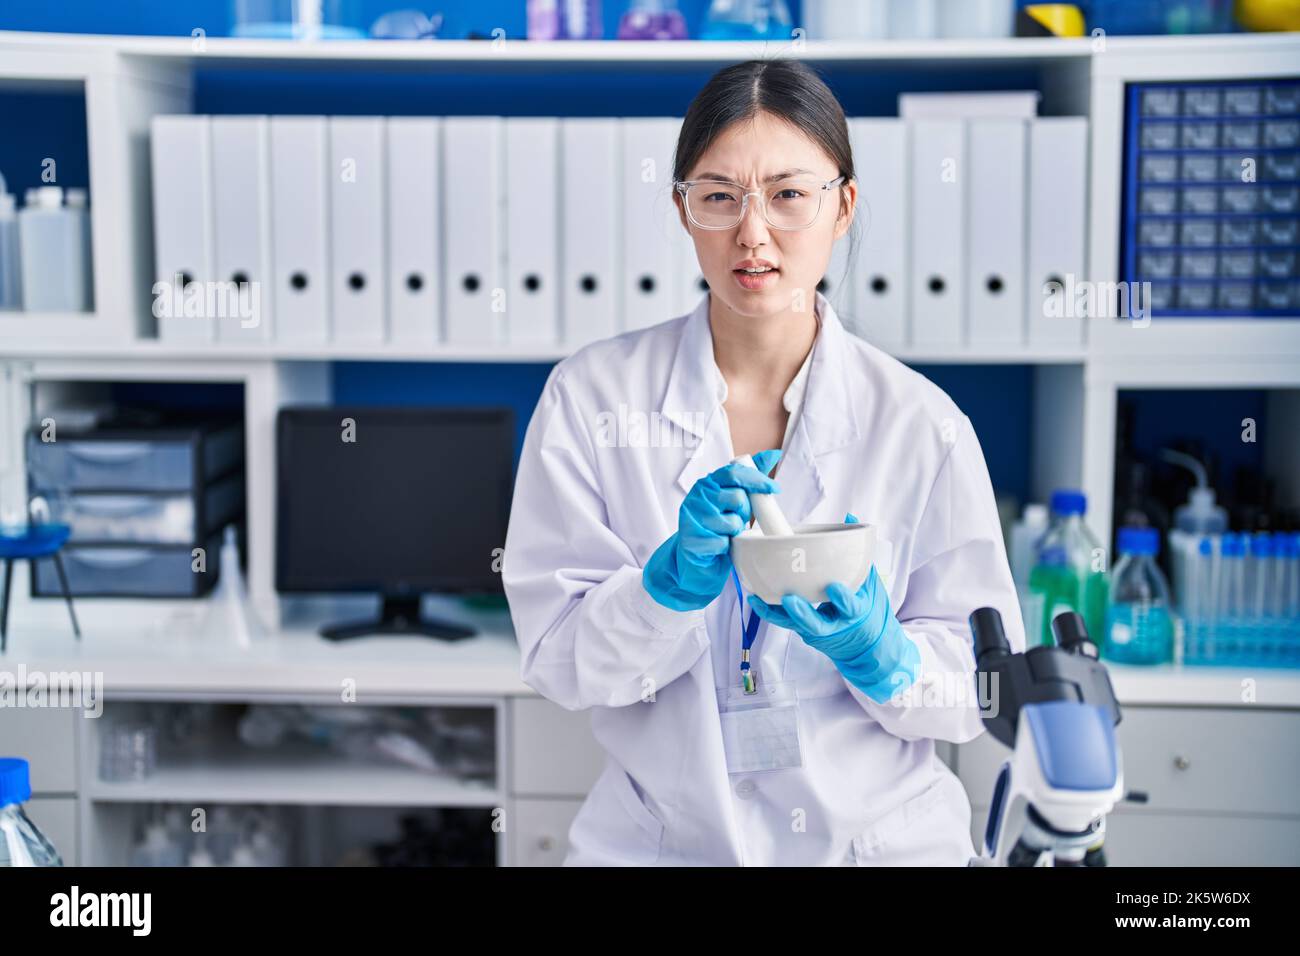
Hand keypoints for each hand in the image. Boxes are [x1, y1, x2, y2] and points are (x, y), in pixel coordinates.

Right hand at [642, 449, 781, 610]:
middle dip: (744, 512)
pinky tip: (716, 546)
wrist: (692, 557)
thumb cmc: (715, 524)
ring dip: (734, 532)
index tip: (774, 489)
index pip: (735, 473)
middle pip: (738, 498)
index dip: (757, 480)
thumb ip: (750, 477)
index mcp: (707, 484)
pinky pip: (723, 543)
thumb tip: (773, 454)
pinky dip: (725, 547)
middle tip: (735, 518)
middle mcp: (698, 497)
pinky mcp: (693, 540)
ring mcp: (692, 518)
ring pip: (733, 523)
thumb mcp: (732, 497)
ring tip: (724, 533)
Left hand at [746, 512, 919, 701]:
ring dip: (776, 612)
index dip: (843, 599)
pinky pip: (785, 623)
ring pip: (795, 625)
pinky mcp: (804, 633)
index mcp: (856, 612)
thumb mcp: (872, 583)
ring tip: (758, 598)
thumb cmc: (870, 610)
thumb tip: (850, 517)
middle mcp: (835, 625)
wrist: (867, 648)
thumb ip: (860, 553)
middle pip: (816, 624)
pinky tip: (755, 599)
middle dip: (802, 613)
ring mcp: (817, 632)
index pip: (851, 607)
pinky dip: (769, 612)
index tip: (834, 587)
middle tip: (789, 599)